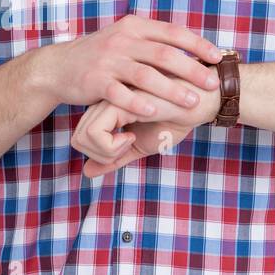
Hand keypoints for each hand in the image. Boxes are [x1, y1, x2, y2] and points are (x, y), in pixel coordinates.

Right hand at [31, 14, 221, 116]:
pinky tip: (154, 112)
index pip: (173, 32)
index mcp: (135, 27)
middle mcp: (123, 40)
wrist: (59, 67)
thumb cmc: (102, 56)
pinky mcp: (95, 81)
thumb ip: (155, 41)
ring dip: (171, 89)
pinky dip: (137, 102)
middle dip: (191, 69)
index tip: (219, 57)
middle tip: (211, 83)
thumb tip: (194, 46)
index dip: (198, 44)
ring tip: (191, 102)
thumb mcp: (127, 39)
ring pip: (145, 75)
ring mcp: (108, 60)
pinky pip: (119, 93)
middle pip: (164, 54)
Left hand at [72, 77, 219, 177]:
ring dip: (108, 151)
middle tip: (128, 145)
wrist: (197, 104)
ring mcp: (107, 101)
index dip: (100, 154)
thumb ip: (114, 158)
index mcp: (106, 110)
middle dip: (102, 155)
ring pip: (82, 139)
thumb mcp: (139, 145)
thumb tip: (87, 173)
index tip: (127, 144)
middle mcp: (102, 103)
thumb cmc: (173, 120)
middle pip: (77, 140)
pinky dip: (112, 146)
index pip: (81, 140)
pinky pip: (96, 135)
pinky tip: (132, 135)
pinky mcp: (116, 103)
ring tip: (131, 139)